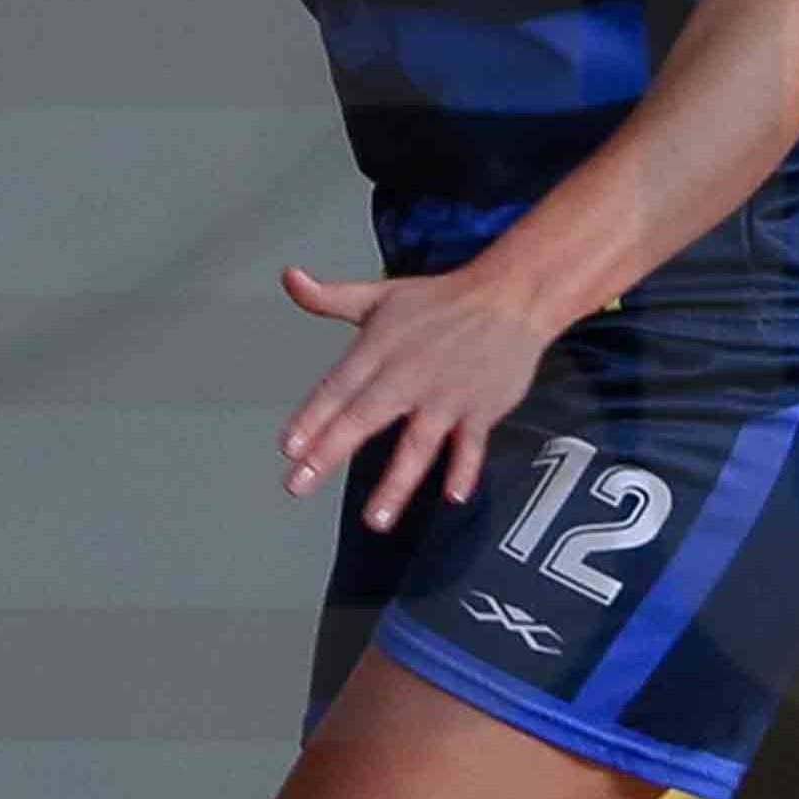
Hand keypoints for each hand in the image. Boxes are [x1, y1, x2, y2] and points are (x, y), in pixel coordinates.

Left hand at [277, 262, 556, 530]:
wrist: (509, 296)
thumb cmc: (440, 300)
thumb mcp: (379, 295)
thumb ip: (329, 297)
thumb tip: (289, 278)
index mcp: (379, 349)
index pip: (337, 387)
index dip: (312, 417)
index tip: (289, 447)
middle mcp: (409, 375)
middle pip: (365, 417)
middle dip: (330, 451)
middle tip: (300, 484)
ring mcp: (446, 395)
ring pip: (418, 443)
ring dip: (396, 482)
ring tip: (375, 519)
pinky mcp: (480, 408)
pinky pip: (471, 444)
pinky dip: (465, 467)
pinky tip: (453, 495)